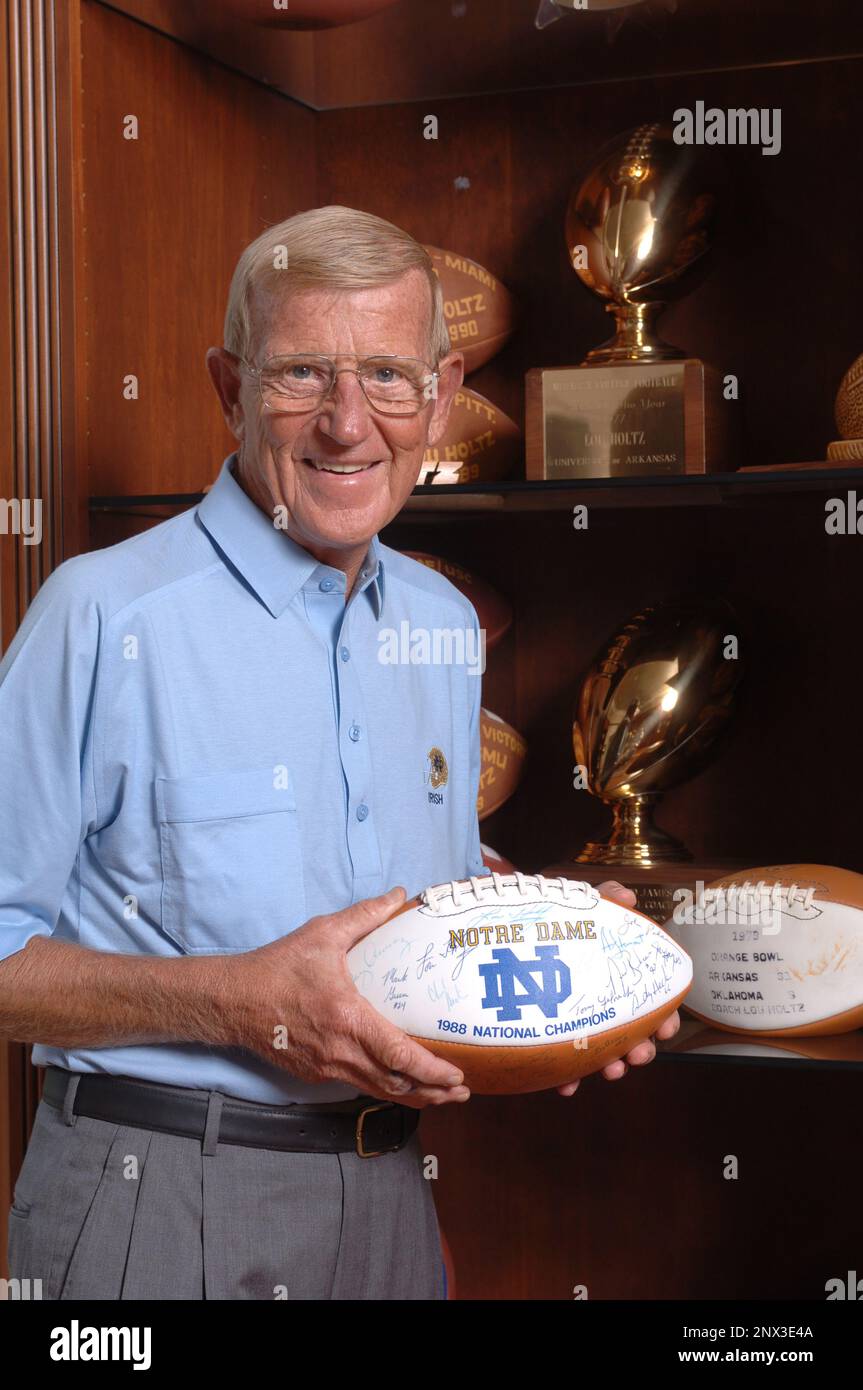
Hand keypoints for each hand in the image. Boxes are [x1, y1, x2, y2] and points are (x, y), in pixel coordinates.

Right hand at [230, 887, 469, 1109]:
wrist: (233, 1000)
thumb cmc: (278, 967)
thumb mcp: (323, 934)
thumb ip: (365, 915)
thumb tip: (399, 895)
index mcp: (348, 1018)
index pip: (399, 1056)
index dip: (432, 1071)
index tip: (457, 1075)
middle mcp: (340, 1051)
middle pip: (396, 1085)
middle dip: (433, 1092)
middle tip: (462, 1091)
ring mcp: (326, 1068)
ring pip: (378, 1091)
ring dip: (412, 1096)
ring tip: (439, 1095)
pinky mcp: (314, 1073)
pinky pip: (357, 1085)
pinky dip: (383, 1088)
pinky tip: (398, 1082)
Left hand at [556, 880, 680, 1097]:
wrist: (502, 937)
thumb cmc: (551, 922)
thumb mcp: (578, 906)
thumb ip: (604, 898)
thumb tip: (628, 898)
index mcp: (613, 976)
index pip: (648, 999)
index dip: (663, 1015)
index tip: (665, 1028)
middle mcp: (599, 1002)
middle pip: (631, 1031)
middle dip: (641, 1047)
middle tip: (638, 1054)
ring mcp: (574, 1022)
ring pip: (602, 1052)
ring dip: (612, 1065)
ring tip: (611, 1071)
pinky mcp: (548, 1040)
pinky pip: (561, 1066)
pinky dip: (568, 1079)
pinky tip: (566, 1087)